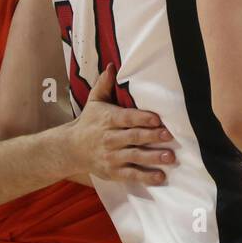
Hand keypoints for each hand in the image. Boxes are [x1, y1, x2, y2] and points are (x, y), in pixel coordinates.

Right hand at [68, 65, 175, 184]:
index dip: (142, 118)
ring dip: (153, 157)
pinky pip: (131, 174)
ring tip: (170, 157)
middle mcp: (110, 138)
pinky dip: (146, 176)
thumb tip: (112, 66)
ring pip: (135, 157)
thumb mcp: (94, 102)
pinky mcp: (113, 172)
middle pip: (133, 137)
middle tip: (169, 136)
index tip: (157, 119)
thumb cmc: (89, 122)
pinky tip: (160, 176)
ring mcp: (112, 157)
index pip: (127, 118)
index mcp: (108, 120)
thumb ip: (104, 85)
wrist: (71, 149)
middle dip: (152, 137)